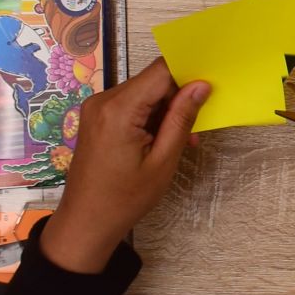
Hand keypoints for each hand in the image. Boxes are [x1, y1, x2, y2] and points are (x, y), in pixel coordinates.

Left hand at [40, 58, 209, 272]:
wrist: (86, 222)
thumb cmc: (126, 198)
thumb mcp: (163, 160)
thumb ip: (182, 118)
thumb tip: (201, 85)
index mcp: (119, 109)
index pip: (160, 71)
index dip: (187, 74)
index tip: (208, 88)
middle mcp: (103, 100)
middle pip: (152, 81)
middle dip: (177, 98)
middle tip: (196, 126)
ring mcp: (96, 107)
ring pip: (143, 93)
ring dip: (165, 110)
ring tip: (180, 140)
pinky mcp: (96, 116)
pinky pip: (131, 105)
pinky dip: (149, 117)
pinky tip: (160, 140)